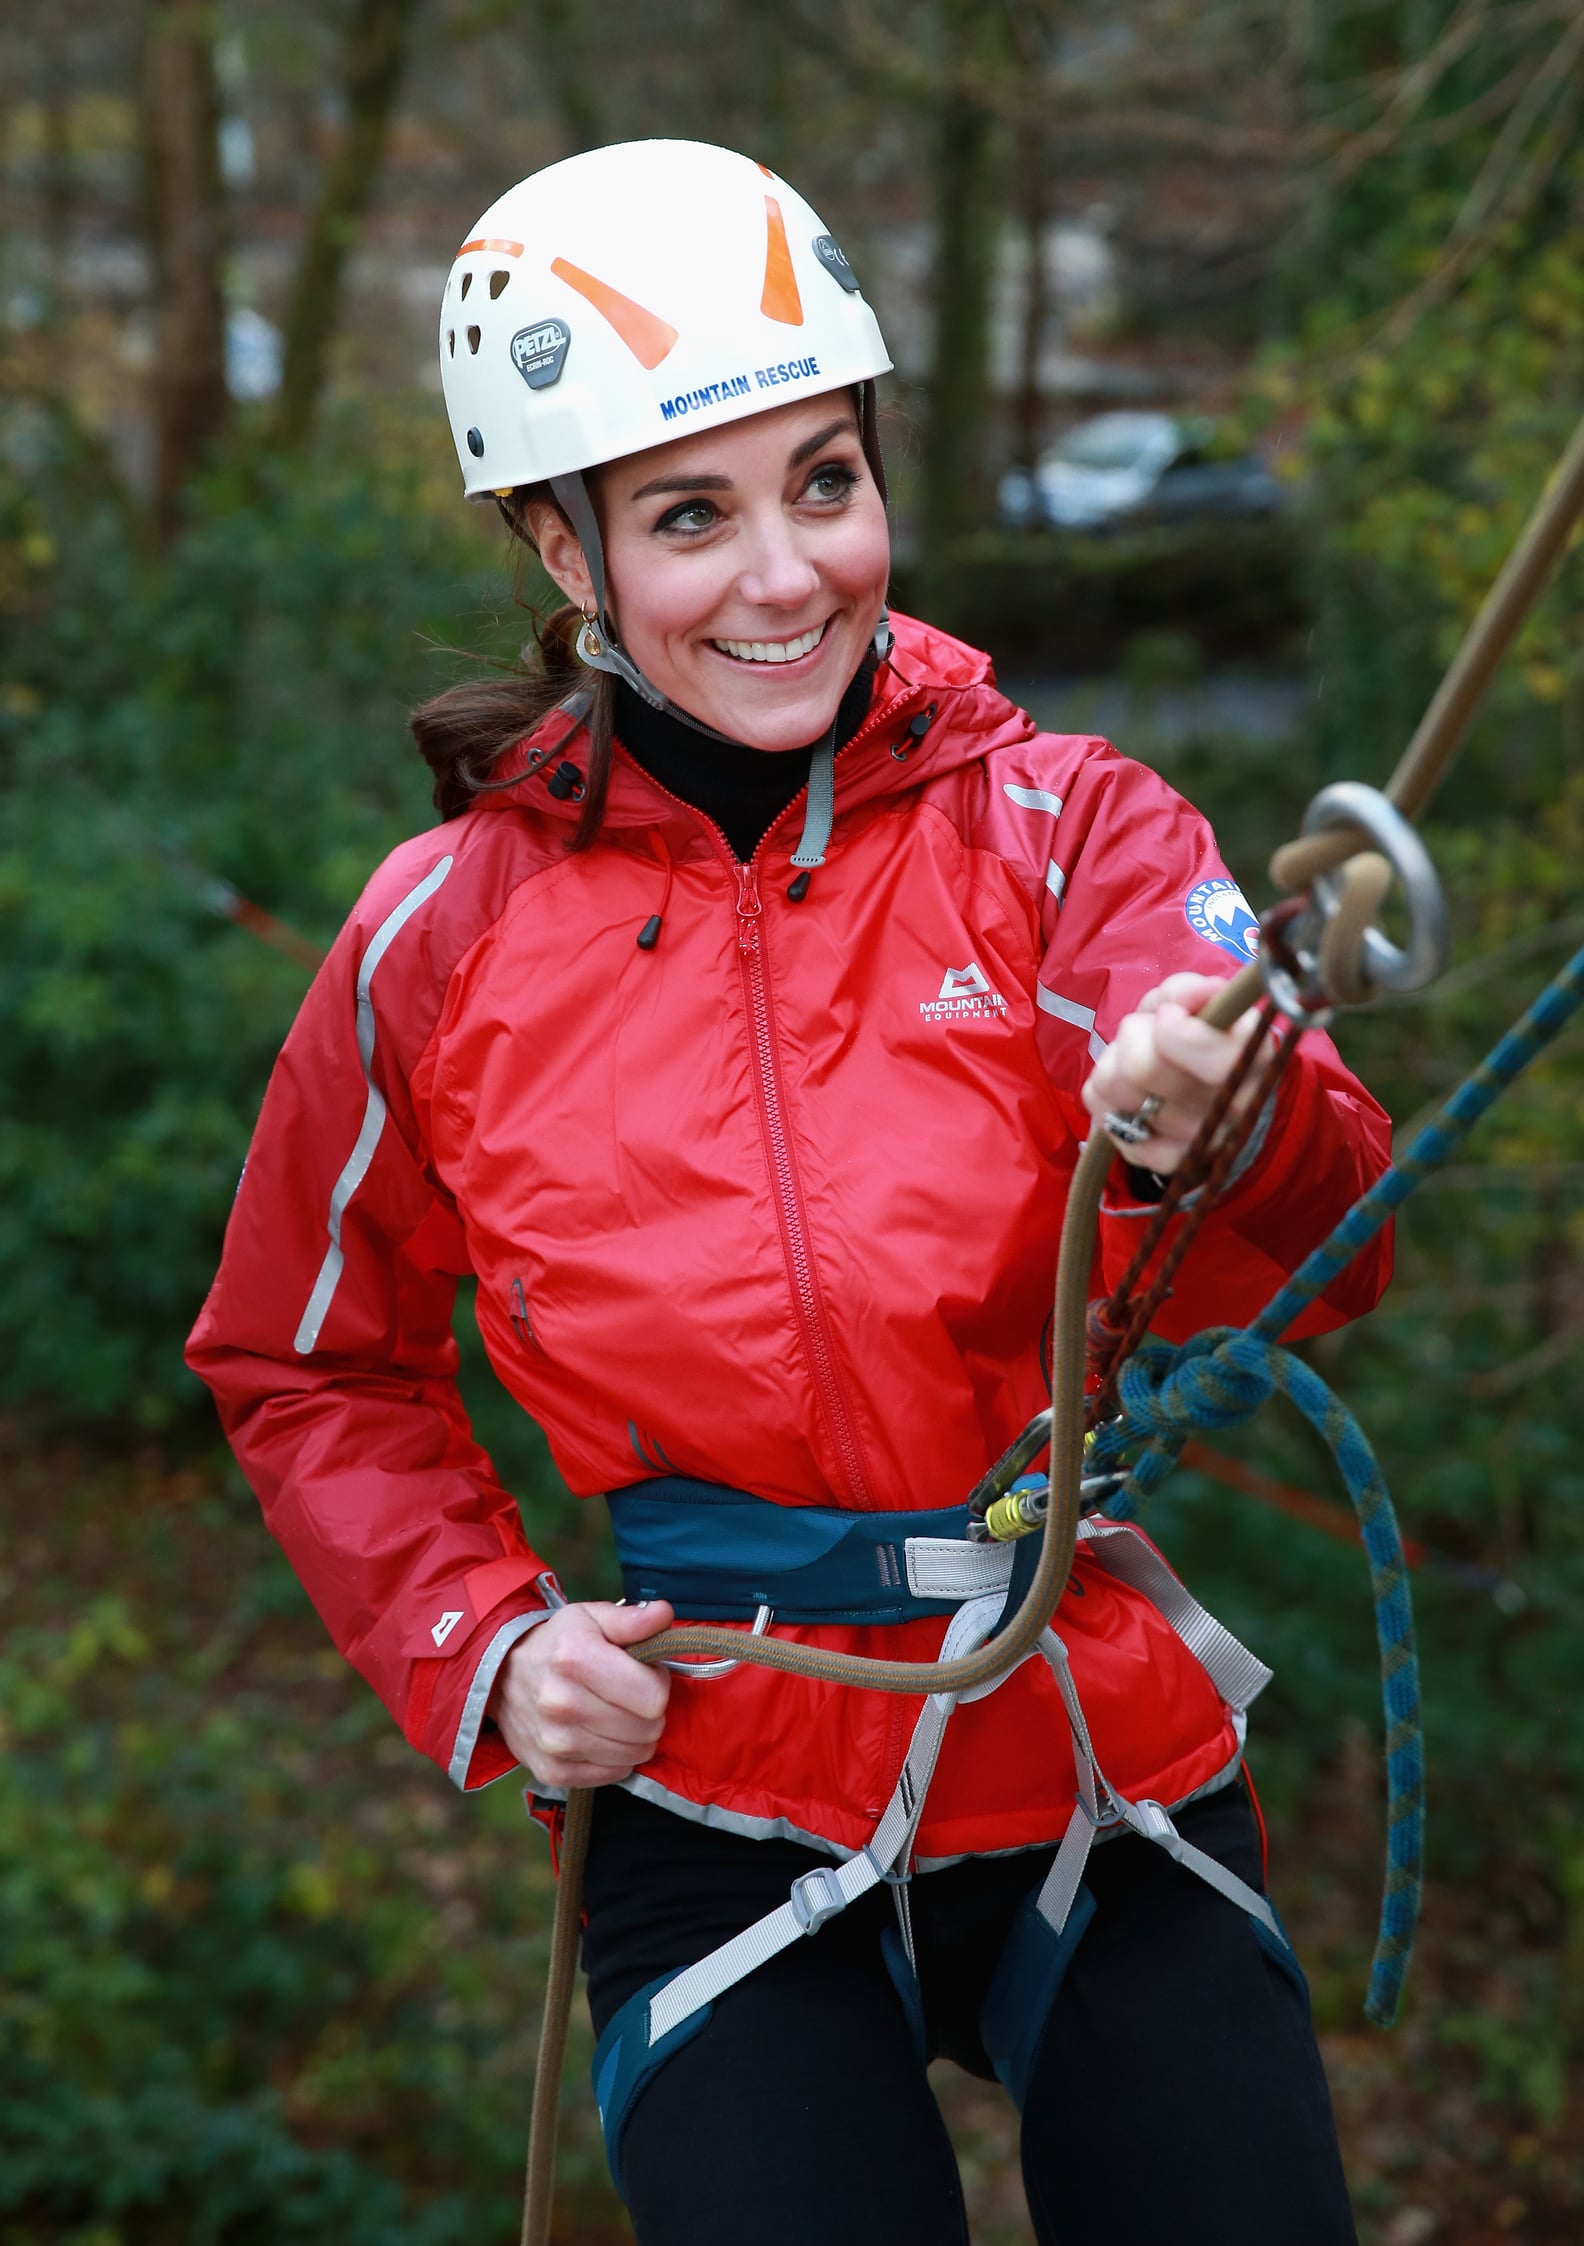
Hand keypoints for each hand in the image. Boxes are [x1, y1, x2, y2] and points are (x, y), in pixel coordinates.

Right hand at [488, 1599, 674, 1787]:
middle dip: (649, 1711)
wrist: (502, 1678)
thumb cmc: (557, 1644)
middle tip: (628, 1695)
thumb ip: (632, 1619)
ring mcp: (555, 1742)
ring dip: (634, 1736)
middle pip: (647, 1728)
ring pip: (634, 1755)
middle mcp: (562, 1703)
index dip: (657, 1682)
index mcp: (576, 1657)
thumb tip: (664, 1613)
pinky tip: (600, 1735)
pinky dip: (615, 1758)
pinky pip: (613, 1774)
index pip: (653, 1696)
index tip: (642, 1673)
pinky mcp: (551, 1771)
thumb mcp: (591, 1617)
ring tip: (614, 1713)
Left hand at [1082, 972, 1274, 1175]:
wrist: (1211, 1090)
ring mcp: (1198, 1141)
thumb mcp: (1197, 1002)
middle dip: (1133, 1035)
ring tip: (1131, 1058)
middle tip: (1145, 1031)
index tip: (1168, 1015)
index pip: (1212, 1059)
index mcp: (1252, 1061)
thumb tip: (1202, 990)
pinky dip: (1104, 1099)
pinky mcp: (1167, 1161)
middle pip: (1143, 1068)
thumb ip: (1190, 991)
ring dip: (1113, 1063)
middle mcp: (1231, 1109)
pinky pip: (1108, 1122)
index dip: (1173, 1030)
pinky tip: (1126, 1092)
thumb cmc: (1201, 1034)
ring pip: (1116, 1090)